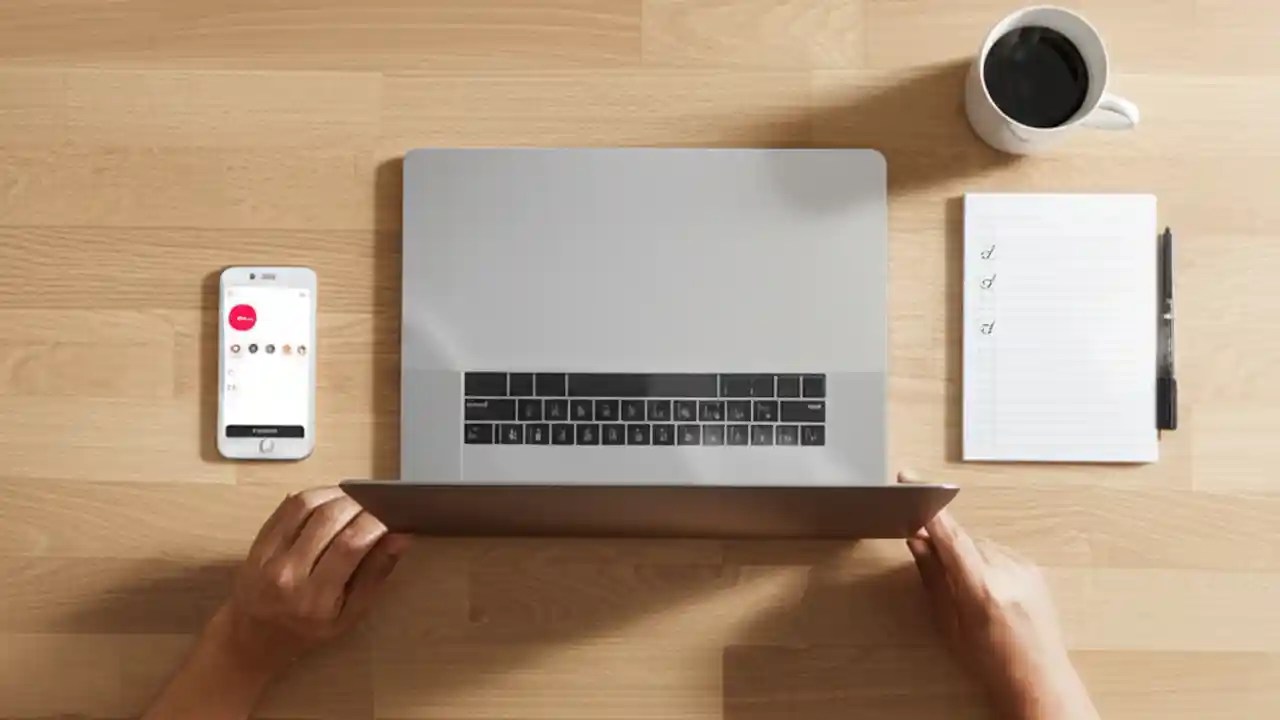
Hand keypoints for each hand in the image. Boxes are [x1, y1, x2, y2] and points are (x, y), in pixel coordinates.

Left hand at [143, 487, 408, 719]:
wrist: (253, 636)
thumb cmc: (308, 630)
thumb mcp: (350, 615)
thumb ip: (376, 574)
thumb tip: (401, 537)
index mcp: (316, 598)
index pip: (351, 545)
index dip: (376, 523)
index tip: (389, 520)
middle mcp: (288, 574)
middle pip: (329, 519)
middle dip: (359, 505)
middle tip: (373, 509)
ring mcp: (268, 555)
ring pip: (306, 505)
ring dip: (336, 495)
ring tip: (353, 502)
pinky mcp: (258, 541)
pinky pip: (287, 506)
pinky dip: (314, 496)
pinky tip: (328, 502)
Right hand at [903, 474, 1098, 719]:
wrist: (1037, 679)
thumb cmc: (991, 661)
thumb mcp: (950, 624)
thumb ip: (933, 576)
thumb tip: (918, 540)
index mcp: (982, 589)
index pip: (951, 536)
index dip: (928, 508)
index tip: (911, 480)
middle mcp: (1007, 572)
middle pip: (963, 540)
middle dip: (946, 548)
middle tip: (935, 569)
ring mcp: (1024, 569)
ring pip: (980, 545)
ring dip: (967, 558)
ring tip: (969, 594)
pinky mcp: (1033, 569)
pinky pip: (998, 553)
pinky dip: (984, 562)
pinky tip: (987, 590)